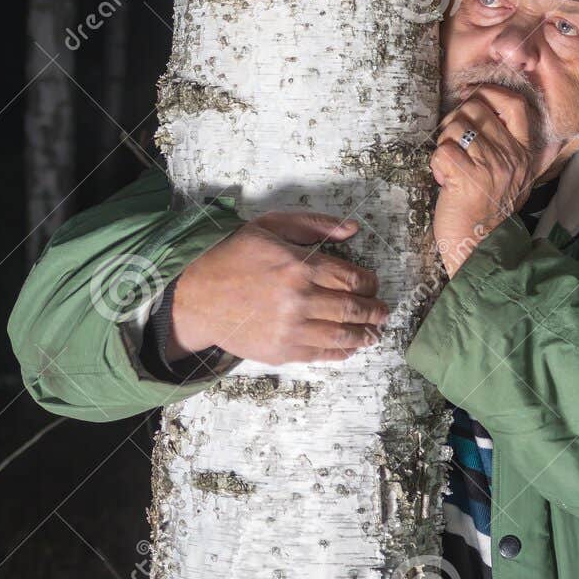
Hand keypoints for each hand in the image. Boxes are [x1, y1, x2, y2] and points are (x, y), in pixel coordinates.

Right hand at [170, 211, 388, 364]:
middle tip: (382, 311)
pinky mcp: (281, 351)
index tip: (373, 285)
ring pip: (342, 335)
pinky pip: (321, 354)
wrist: (196, 295)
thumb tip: (353, 229)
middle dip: (375, 311)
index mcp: (300, 265)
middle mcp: (299, 299)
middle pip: (353, 308)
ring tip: (373, 333)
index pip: (352, 278)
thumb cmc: (232, 256)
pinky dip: (341, 352)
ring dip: (365, 335)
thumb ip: (314, 224)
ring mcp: (291, 328)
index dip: (370, 283)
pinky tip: (350, 347)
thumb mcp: (271, 225)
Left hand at [431, 85, 560, 274]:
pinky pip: (442, 150)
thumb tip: (486, 108)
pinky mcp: (467, 177)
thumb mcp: (513, 177)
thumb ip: (507, 146)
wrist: (481, 248)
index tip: (470, 95)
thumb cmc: (489, 212)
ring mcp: (490, 166)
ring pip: (455, 127)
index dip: (490, 92)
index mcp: (523, 152)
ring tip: (450, 167)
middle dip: (455, 121)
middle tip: (453, 146)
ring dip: (444, 144)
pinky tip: (444, 180)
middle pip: (475, 110)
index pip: (515, 104)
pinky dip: (436, 163)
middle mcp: (510, 156)